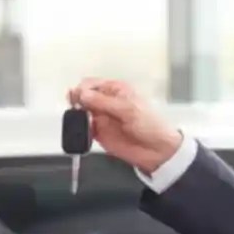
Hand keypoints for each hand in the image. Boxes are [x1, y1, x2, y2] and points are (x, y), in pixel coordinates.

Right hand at [68, 78, 182, 174]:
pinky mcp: (100, 133)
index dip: (82, 88)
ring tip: (80, 120)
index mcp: (116, 90)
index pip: (91, 83)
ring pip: (81, 112)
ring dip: (77, 115)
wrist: (158, 150)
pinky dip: (80, 129)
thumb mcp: (128, 109)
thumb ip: (103, 102)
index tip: (78, 96)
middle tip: (76, 107)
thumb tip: (82, 94)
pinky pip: (84, 129)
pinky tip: (84, 131)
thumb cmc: (152, 125)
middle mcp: (107, 102)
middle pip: (83, 96)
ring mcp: (102, 118)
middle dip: (77, 100)